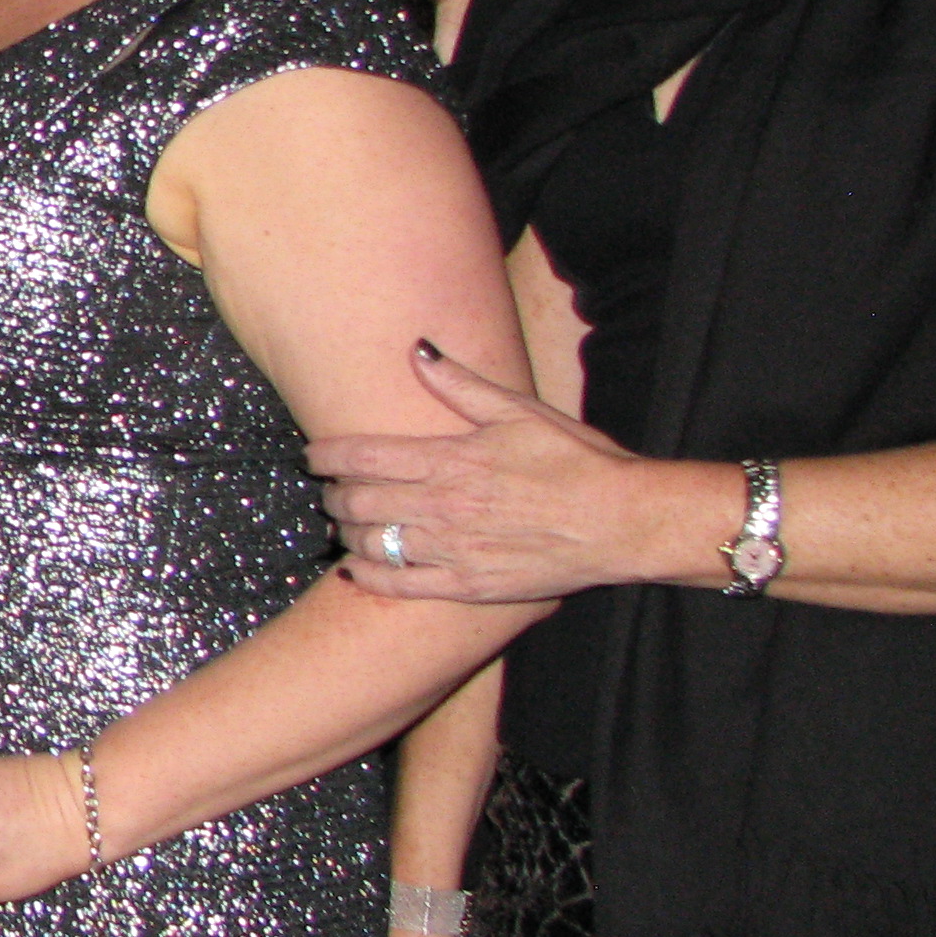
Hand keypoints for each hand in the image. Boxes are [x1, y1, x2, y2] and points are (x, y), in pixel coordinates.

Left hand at [308, 343, 707, 604]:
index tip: (312, 455)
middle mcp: (443, 506)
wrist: (622, 521)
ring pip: (373, 544)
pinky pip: (401, 586)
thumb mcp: (519, 411)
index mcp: (451, 460)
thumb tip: (418, 350)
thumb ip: (460, 384)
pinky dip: (369, 578)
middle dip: (332, 496)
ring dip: (346, 534)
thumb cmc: (577, 461)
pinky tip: (353, 570)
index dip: (327, 456)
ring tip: (341, 526)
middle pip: (359, 502)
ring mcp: (453, 549)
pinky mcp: (469, 585)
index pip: (364, 456)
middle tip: (326, 492)